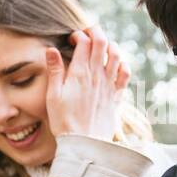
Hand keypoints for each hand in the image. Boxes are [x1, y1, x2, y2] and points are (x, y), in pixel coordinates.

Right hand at [44, 26, 130, 141]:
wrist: (84, 144)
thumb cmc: (64, 121)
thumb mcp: (53, 96)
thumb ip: (55, 71)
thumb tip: (51, 49)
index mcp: (80, 73)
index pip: (84, 42)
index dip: (78, 35)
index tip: (72, 39)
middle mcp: (97, 76)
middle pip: (102, 43)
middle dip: (96, 31)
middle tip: (88, 32)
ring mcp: (109, 85)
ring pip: (116, 55)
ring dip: (110, 45)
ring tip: (102, 45)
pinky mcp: (116, 96)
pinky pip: (125, 74)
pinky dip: (123, 64)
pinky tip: (116, 64)